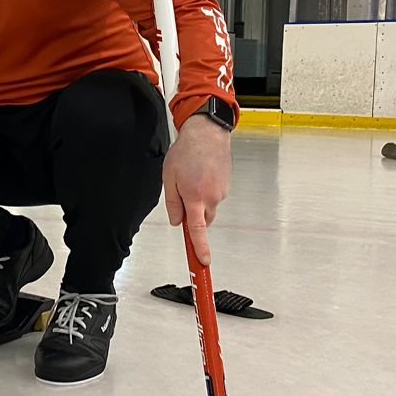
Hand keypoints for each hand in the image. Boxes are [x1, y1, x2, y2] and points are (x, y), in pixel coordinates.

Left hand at [162, 114, 231, 265]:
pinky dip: (207, 191)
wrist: (207, 134)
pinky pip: (215, 196)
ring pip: (209, 207)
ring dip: (200, 201)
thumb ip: (172, 203)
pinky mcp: (226, 186)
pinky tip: (201, 174)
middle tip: (183, 195)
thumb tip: (176, 222)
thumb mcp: (169, 177)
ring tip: (192, 177)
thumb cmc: (186, 152)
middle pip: (204, 220)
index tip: (203, 261)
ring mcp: (221, 192)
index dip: (200, 248)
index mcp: (194, 197)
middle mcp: (211, 197)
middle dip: (194, 216)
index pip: (197, 230)